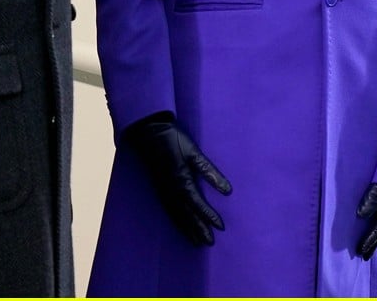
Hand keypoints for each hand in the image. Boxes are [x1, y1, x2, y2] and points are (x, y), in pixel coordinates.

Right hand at [124, 112, 231, 245]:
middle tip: (209, 243)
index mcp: (182, 181)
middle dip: (198, 229)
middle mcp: (172, 190)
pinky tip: (180, 226)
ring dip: (187, 229)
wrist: (149, 133)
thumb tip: (227, 190)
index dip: (209, 217)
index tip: (221, 227)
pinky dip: (176, 222)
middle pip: (187, 215)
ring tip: (196, 242)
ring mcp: (164, 191)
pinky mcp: (159, 189)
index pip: (198, 205)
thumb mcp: (195, 153)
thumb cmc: (174, 140)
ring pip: (176, 216)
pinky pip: (168, 211)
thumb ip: (210, 172)